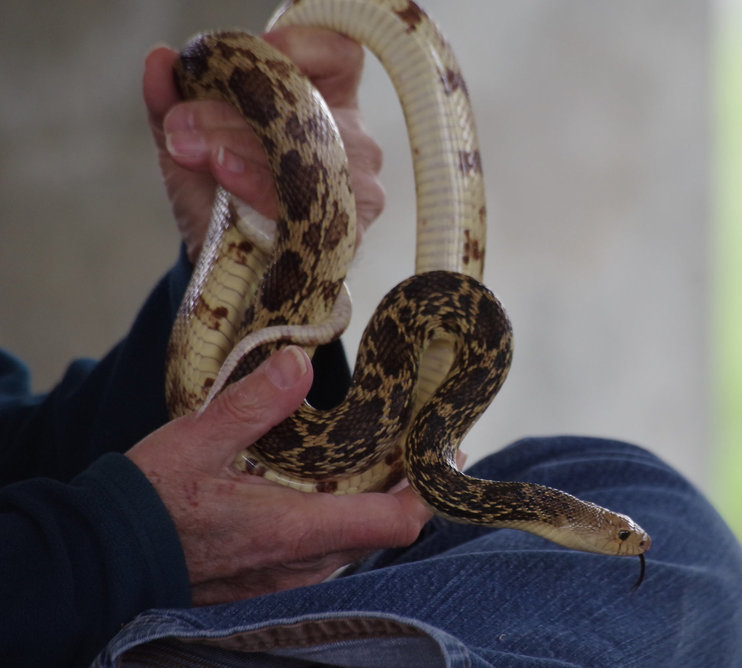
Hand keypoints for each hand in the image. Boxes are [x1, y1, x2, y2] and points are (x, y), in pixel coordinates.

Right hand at [126, 346, 432, 604]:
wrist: (104, 556)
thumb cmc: (150, 500)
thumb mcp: (197, 438)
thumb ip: (253, 402)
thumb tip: (299, 361)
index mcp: (294, 529)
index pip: (395, 522)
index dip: (428, 489)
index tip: (439, 452)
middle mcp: (301, 563)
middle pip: (384, 531)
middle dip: (407, 488)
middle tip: (416, 443)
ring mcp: (287, 577)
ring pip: (356, 543)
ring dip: (375, 502)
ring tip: (382, 456)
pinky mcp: (271, 578)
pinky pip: (327, 552)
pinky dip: (344, 517)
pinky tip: (332, 485)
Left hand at [142, 27, 385, 262]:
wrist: (223, 268)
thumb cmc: (216, 195)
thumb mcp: (187, 141)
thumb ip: (172, 99)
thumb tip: (160, 59)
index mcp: (327, 103)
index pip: (339, 56)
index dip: (304, 46)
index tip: (259, 51)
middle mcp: (352, 139)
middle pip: (307, 104)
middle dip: (237, 108)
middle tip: (181, 120)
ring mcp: (359, 185)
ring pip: (307, 149)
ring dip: (242, 144)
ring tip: (192, 148)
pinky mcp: (350, 229)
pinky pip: (306, 197)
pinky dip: (258, 183)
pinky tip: (225, 174)